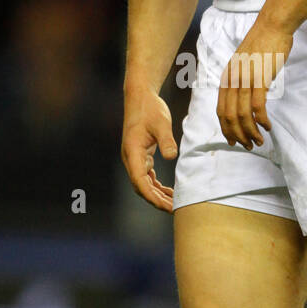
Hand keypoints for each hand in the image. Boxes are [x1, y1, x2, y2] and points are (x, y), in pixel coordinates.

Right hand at [121, 86, 177, 210]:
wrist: (140, 97)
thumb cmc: (150, 108)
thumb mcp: (161, 122)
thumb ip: (166, 139)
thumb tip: (171, 156)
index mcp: (132, 152)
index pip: (139, 181)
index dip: (152, 196)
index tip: (165, 205)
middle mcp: (131, 158)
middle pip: (141, 187)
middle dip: (157, 200)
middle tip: (176, 210)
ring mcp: (135, 158)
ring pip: (144, 183)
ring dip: (157, 194)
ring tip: (175, 203)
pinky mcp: (141, 155)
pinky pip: (147, 176)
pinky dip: (157, 186)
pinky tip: (169, 191)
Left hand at [217, 20, 292, 148]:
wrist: (273, 26)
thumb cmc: (262, 44)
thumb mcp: (245, 65)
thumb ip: (243, 81)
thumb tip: (247, 99)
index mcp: (227, 78)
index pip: (221, 111)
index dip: (227, 129)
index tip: (235, 141)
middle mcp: (232, 80)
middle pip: (230, 117)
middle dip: (238, 136)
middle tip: (250, 146)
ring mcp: (245, 79)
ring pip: (242, 115)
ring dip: (251, 132)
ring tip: (260, 141)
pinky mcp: (260, 78)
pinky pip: (257, 106)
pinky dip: (261, 120)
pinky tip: (267, 126)